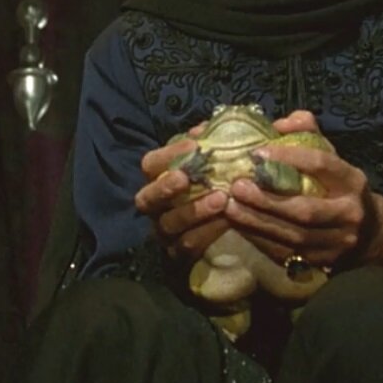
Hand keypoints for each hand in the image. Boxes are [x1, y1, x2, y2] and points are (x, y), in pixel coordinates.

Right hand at [134, 123, 230, 263]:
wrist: (236, 219)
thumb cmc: (219, 180)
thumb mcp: (215, 159)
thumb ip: (209, 143)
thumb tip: (208, 129)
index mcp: (158, 179)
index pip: (150, 165)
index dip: (168, 155)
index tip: (195, 146)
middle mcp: (156, 206)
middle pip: (147, 199)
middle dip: (165, 188)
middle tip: (186, 178)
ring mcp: (166, 232)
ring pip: (170, 224)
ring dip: (194, 211)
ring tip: (222, 198)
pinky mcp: (182, 253)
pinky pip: (190, 244)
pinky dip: (209, 231)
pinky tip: (229, 220)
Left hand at [224, 110, 382, 283]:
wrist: (369, 234)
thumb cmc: (338, 187)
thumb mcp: (331, 157)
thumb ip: (306, 133)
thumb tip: (278, 124)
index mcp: (352, 181)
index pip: (321, 165)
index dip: (288, 158)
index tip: (256, 153)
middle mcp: (349, 214)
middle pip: (305, 210)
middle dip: (267, 199)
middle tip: (236, 186)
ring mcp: (337, 243)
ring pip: (293, 236)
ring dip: (257, 222)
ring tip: (230, 207)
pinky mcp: (323, 264)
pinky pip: (287, 254)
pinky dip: (260, 240)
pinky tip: (240, 226)